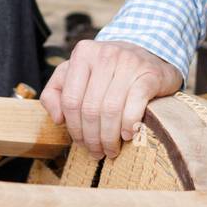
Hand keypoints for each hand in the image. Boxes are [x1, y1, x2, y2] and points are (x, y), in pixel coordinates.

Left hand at [39, 39, 181, 158]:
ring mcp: (129, 63)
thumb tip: (57, 118)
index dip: (74, 128)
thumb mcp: (76, 74)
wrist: (148, 57)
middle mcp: (105, 55)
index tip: (81, 143)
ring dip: (109, 137)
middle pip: (90, 109)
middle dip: (92, 138)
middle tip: (97, 152)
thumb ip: (56, 92)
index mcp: (83, 53)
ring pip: (111, 110)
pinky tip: (127, 135)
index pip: (70, 100)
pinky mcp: (149, 75)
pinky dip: (129, 124)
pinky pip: (135, 105)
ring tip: (111, 150)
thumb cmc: (107, 71)